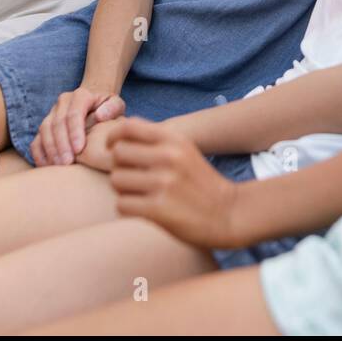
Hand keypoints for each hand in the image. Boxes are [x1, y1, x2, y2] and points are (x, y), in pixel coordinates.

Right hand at [32, 88, 125, 165]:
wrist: (94, 102)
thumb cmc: (107, 107)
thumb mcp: (116, 104)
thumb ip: (112, 108)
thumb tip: (100, 116)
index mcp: (81, 95)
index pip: (74, 113)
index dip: (75, 131)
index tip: (79, 149)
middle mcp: (63, 102)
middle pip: (57, 123)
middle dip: (61, 144)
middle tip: (67, 162)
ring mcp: (51, 113)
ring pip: (44, 130)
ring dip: (50, 149)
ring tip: (59, 165)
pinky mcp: (45, 126)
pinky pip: (36, 140)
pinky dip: (39, 153)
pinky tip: (46, 166)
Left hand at [107, 118, 240, 248]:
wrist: (228, 213)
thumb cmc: (200, 182)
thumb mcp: (185, 151)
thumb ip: (156, 141)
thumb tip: (119, 136)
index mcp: (175, 140)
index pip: (129, 127)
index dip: (114, 137)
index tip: (113, 148)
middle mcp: (169, 158)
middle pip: (118, 153)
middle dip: (119, 166)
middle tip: (131, 177)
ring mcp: (164, 184)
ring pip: (116, 180)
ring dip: (122, 189)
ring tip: (139, 194)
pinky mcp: (158, 209)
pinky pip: (121, 204)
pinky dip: (127, 208)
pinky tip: (142, 209)